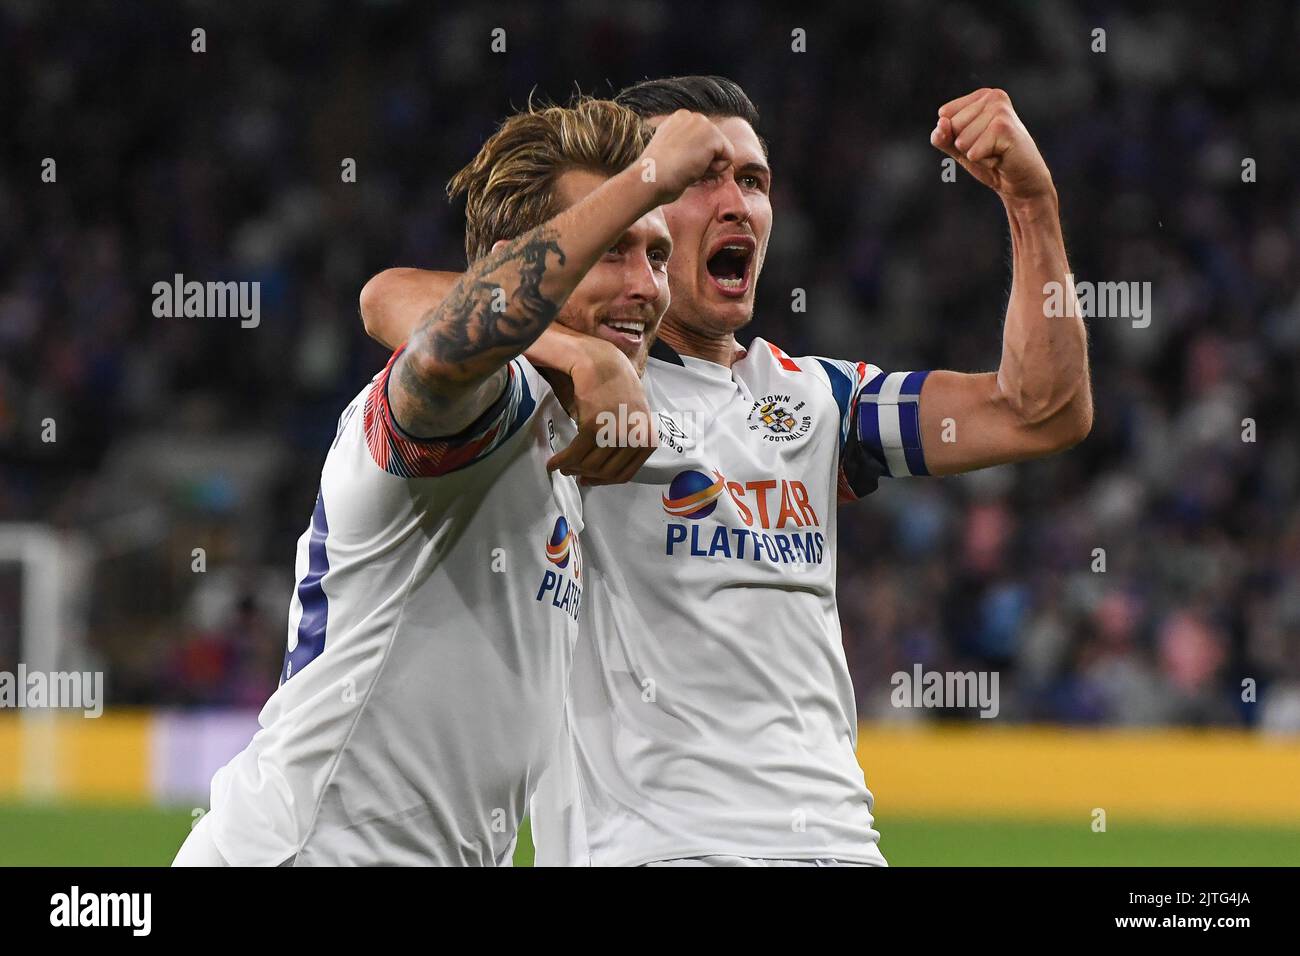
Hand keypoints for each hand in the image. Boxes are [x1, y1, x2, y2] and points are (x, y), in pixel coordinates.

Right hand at [528, 326, 656, 484]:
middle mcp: (634, 439)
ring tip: (562, 466)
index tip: (589, 479)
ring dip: (572, 469)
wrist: (603, 362)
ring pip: (590, 466)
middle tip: (571, 473)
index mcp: (647, 439)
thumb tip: (605, 471)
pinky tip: (552, 463)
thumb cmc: (617, 388)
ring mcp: (615, 433)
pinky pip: (575, 454)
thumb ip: (628, 442)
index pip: (624, 474)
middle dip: (585, 475)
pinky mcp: (595, 426)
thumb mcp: (634, 418)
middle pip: (605, 472)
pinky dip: (561, 461)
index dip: (603, 481)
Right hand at [640, 110, 734, 205]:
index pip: (702, 140)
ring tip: (687, 168)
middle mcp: (692, 116)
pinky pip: (728, 158)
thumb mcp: (669, 151)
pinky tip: (695, 168)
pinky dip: (715, 170)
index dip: (693, 158)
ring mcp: (703, 124)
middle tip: (681, 167)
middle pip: (714, 144)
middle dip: (703, 160)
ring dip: (708, 166)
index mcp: (679, 119)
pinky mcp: (713, 136)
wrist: (649, 177)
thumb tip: (699, 156)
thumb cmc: (654, 174)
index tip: (676, 163)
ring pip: (722, 151)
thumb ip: (685, 146)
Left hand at [931, 89, 1053, 202]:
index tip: (980, 140)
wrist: (1021, 181)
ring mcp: (1000, 110)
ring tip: (996, 152)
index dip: (956, 136)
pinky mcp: (1004, 127)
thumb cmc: (991, 160)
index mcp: (982, 96)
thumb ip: (943, 136)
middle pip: (952, 126)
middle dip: (966, 146)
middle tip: (990, 148)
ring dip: (976, 154)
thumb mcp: (959, 148)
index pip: (944, 115)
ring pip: (961, 141)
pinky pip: (973, 152)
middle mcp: (993, 96)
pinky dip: (984, 162)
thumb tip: (941, 123)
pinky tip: (1001, 158)